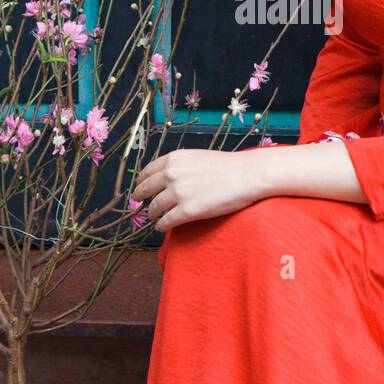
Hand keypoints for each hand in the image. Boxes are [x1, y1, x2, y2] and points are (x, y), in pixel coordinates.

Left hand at [130, 148, 263, 231]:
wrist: (246, 175)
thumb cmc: (228, 165)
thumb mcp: (197, 156)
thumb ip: (180, 165)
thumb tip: (169, 177)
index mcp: (174, 159)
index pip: (147, 171)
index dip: (140, 181)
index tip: (138, 187)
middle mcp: (171, 175)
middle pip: (146, 190)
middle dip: (139, 198)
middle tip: (137, 203)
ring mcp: (178, 194)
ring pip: (154, 207)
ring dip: (152, 214)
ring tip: (154, 217)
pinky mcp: (187, 211)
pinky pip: (166, 222)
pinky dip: (162, 226)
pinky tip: (162, 227)